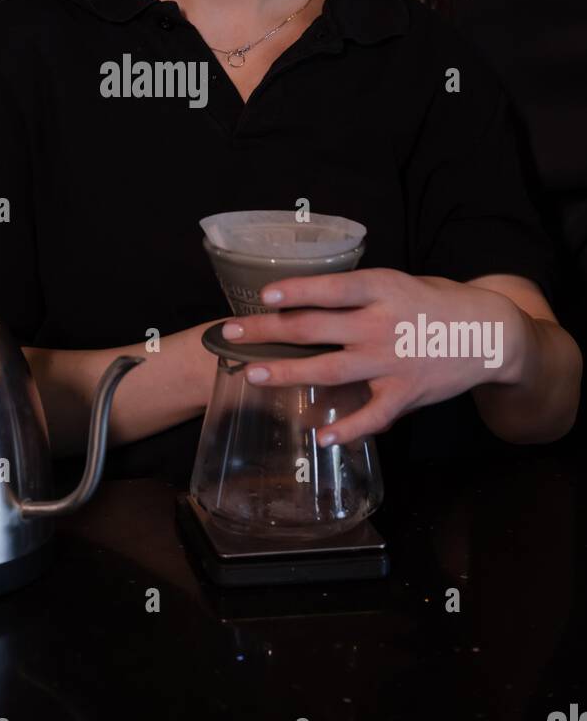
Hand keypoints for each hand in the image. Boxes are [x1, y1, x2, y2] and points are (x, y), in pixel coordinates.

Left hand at [219, 268, 529, 446]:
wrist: (488, 333)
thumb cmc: (434, 303)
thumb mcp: (399, 283)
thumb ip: (358, 293)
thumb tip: (306, 300)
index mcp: (382, 289)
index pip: (331, 288)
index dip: (296, 291)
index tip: (263, 295)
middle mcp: (381, 323)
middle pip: (314, 328)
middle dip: (268, 330)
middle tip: (231, 332)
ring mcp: (392, 360)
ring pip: (329, 369)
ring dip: (287, 373)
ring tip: (252, 373)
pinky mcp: (405, 393)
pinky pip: (370, 416)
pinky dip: (346, 429)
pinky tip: (320, 437)